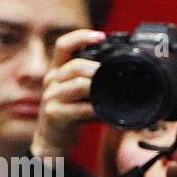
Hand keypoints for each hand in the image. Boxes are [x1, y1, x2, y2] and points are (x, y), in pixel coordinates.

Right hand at [30, 29, 104, 158]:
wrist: (52, 139)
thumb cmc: (71, 112)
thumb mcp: (78, 90)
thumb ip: (92, 77)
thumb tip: (124, 66)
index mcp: (57, 70)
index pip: (63, 46)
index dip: (81, 37)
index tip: (102, 37)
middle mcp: (52, 81)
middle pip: (76, 65)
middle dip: (98, 69)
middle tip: (115, 74)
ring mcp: (51, 98)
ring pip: (78, 85)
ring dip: (98, 87)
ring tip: (110, 92)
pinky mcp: (54, 115)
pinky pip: (79, 108)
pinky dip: (95, 109)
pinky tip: (103, 111)